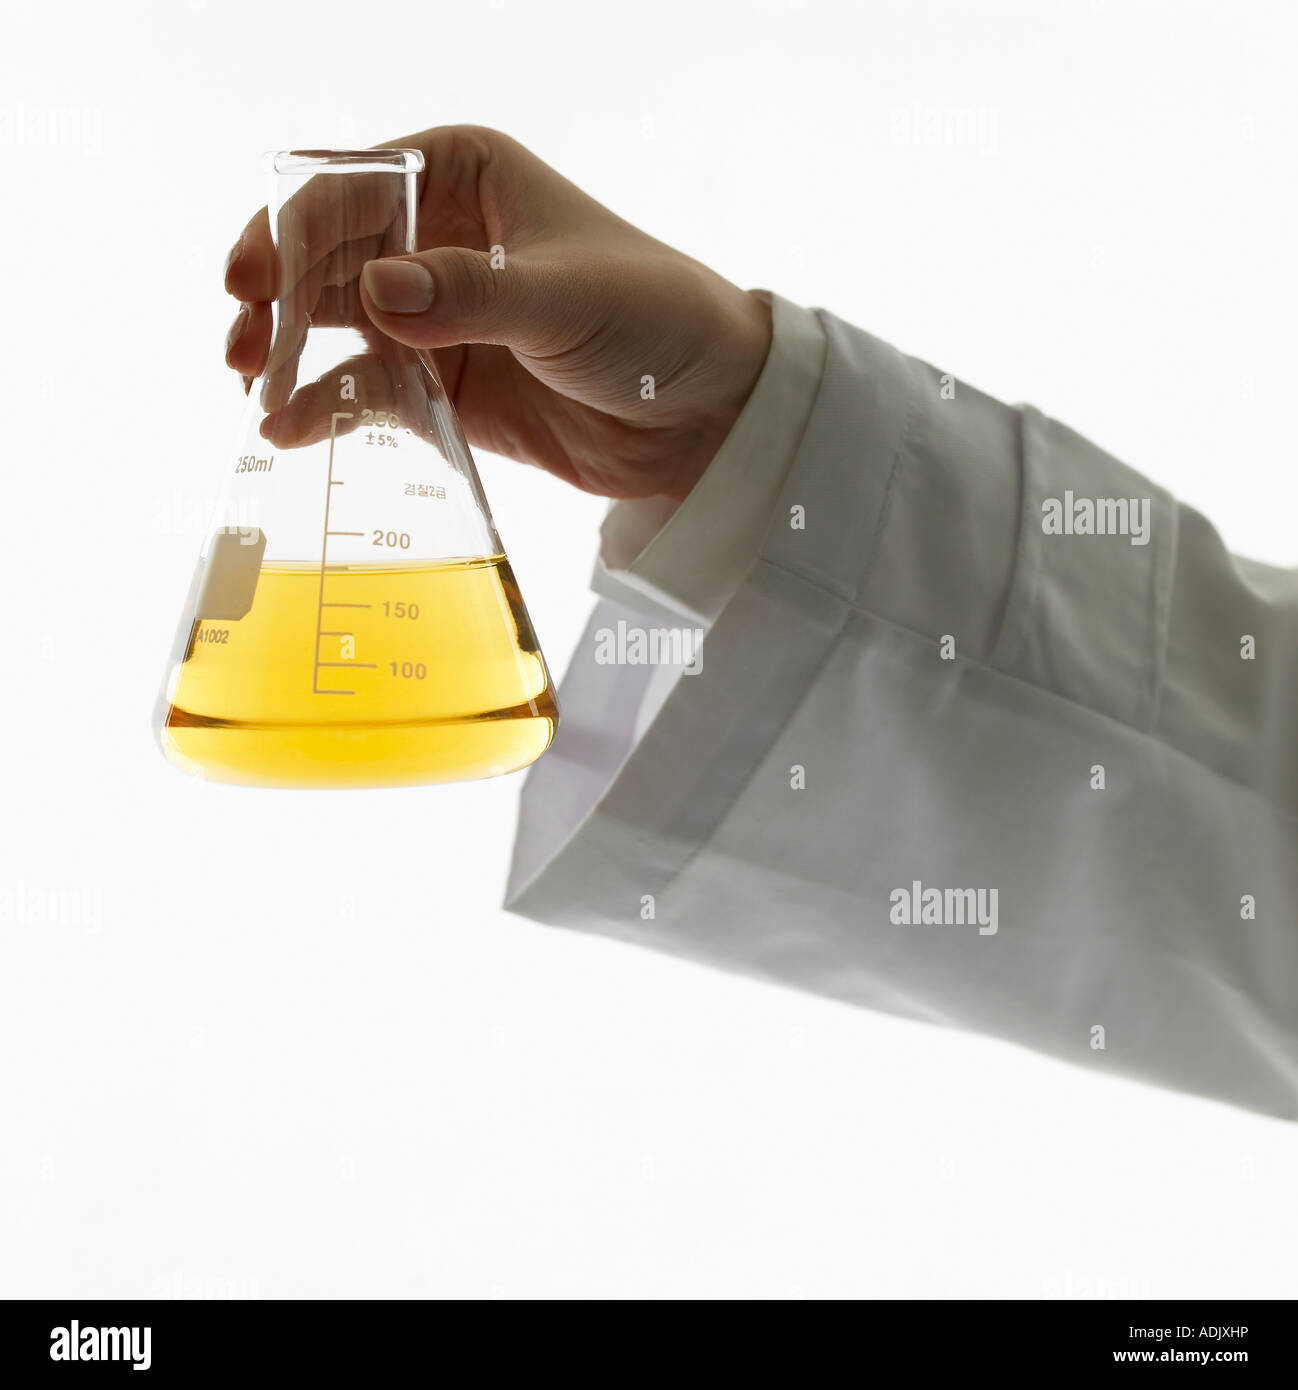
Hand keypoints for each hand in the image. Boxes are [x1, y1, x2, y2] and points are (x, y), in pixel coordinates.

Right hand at [223, 126, 771, 501]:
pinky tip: (294, 429)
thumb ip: (472, 295)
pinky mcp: (440, 383)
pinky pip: (368, 387)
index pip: (352, 186)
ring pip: (331, 322)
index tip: (252, 280)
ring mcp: (433, 313)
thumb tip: (376, 292)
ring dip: (287, 353)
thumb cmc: (654, 320)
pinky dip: (329, 406)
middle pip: (324, 254)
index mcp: (464, 174)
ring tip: (254, 391)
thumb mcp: (566, 296)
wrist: (704, 414)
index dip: (290, 227)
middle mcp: (436, 237)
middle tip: (241, 349)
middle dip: (273, 295)